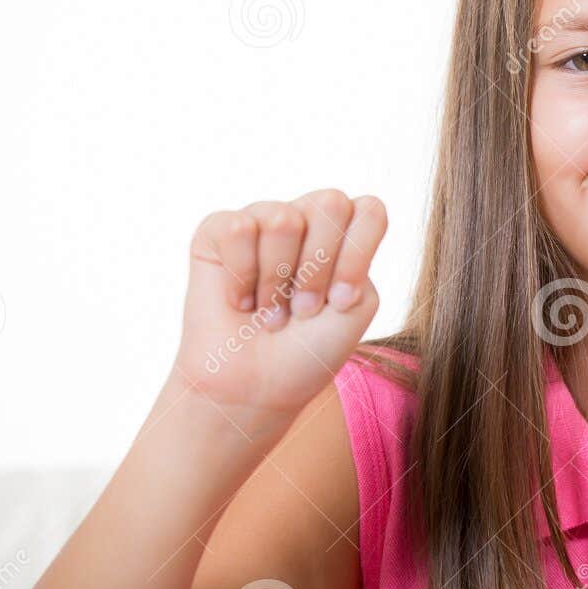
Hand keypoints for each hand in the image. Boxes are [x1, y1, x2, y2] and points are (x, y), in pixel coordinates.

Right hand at [170, 190, 387, 419]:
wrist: (256, 386)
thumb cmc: (308, 349)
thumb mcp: (356, 305)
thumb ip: (358, 253)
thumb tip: (327, 207)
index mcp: (346, 233)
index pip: (369, 210)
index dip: (357, 256)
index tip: (341, 302)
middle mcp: (306, 217)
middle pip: (330, 203)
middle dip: (318, 267)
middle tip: (302, 307)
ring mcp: (262, 219)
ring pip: (282, 219)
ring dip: (277, 280)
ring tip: (270, 310)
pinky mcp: (218, 230)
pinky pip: (237, 229)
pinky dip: (241, 277)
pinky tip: (240, 301)